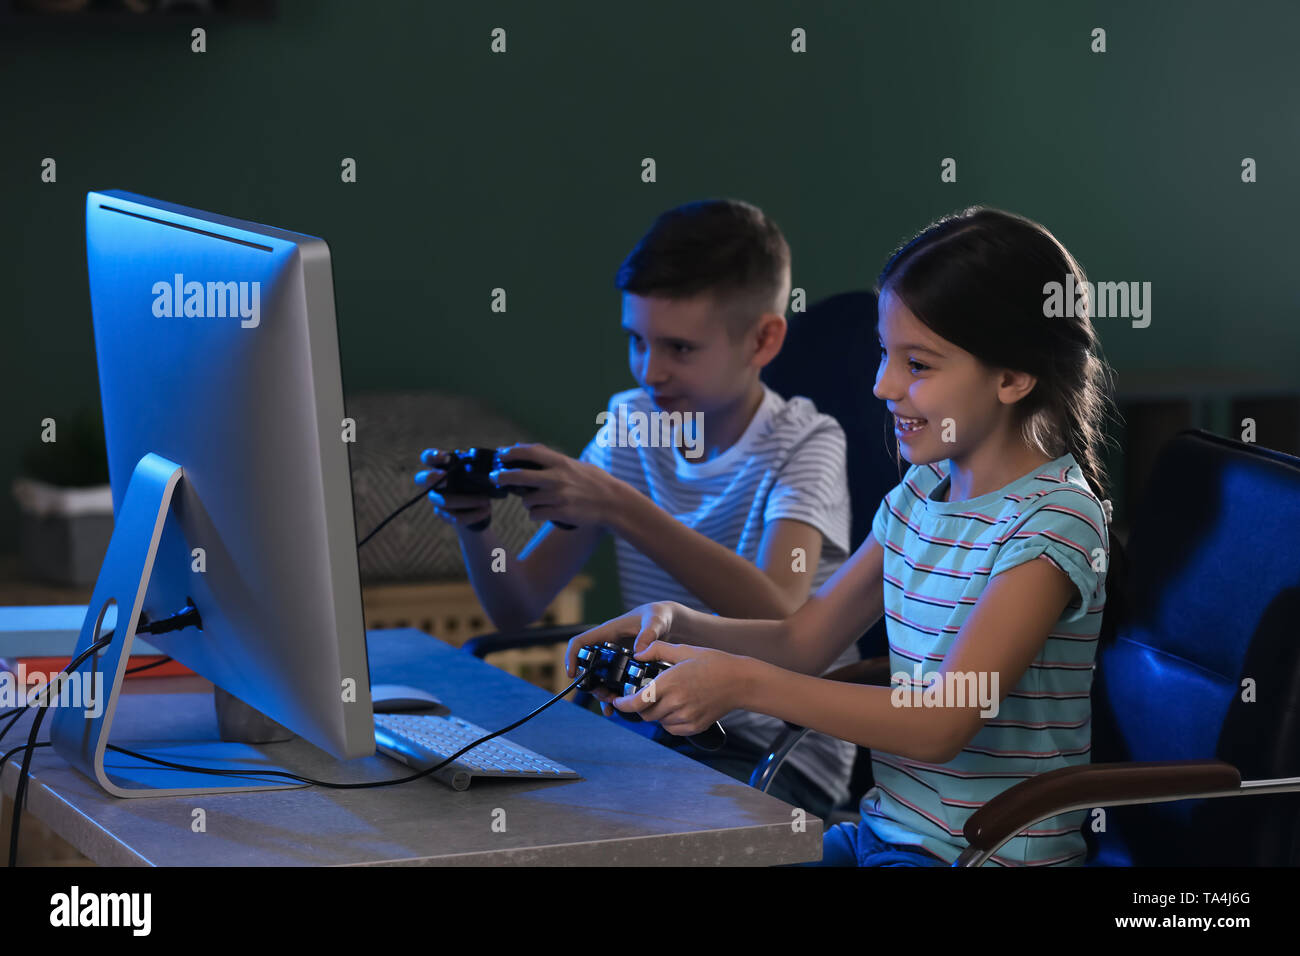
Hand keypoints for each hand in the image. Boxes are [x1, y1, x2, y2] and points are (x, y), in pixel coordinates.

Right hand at [415, 448, 492, 530]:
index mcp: (441, 467)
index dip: (431, 456)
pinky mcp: (444, 515)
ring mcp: (437, 500)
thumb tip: (480, 465)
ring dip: (467, 501)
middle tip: (445, 476)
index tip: (446, 458)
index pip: (428, 458)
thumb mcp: (478, 471)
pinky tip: (486, 510)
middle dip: (431, 477)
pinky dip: (474, 514)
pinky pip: (456, 517)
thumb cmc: (476, 481)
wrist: (479, 505)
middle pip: (421, 479)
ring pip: (444, 501)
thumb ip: (475, 466)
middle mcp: (434, 483)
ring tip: (486, 500)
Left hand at [492, 443, 619, 529]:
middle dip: (502, 477)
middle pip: (519, 476)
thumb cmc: (594, 481)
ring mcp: (558, 496)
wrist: (614, 503)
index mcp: (561, 462)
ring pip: (527, 500)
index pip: (530, 452)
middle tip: (496, 479)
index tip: (501, 455)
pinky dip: (536, 514)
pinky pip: (535, 514)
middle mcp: (557, 478)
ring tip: (538, 501)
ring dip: (528, 502)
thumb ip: (550, 458)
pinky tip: (544, 512)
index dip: (511, 452)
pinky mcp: (560, 513)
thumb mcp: (575, 464)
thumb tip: (522, 447)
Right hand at [565, 602, 678, 715]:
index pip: (580, 642)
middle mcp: (608, 646)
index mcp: (608, 632)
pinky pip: (614, 685)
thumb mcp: (656, 620)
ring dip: (602, 694)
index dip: (572, 656)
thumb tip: (638, 653)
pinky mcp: (625, 668)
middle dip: (591, 684)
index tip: (572, 674)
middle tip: (604, 696)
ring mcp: (616, 659)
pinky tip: (615, 711)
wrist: (670, 622)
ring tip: (613, 704)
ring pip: (600, 679)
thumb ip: (649, 633)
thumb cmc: (659, 615)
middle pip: (588, 667)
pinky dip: (613, 698)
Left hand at [613, 642, 747, 737]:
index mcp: (670, 682)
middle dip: (640, 707)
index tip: (617, 702)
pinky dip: (669, 721)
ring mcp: (686, 717)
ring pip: (658, 721)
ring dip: (656, 713)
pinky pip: (672, 728)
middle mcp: (676, 702)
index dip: (623, 705)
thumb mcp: (684, 650)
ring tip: (667, 698)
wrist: (740, 682)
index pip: (637, 702)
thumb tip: (638, 653)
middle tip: (644, 696)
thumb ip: (658, 649)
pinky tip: (677, 707)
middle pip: (645, 714)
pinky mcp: (694, 726)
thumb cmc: (713, 663)